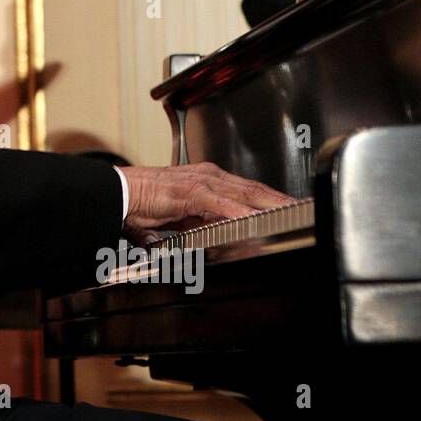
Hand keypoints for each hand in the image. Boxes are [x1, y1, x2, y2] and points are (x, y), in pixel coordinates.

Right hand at [120, 161, 294, 245]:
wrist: (115, 193)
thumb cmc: (138, 203)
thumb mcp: (175, 218)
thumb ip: (192, 228)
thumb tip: (203, 243)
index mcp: (206, 180)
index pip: (248, 190)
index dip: (272, 199)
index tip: (291, 208)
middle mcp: (208, 177)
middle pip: (254, 189)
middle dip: (281, 200)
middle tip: (305, 210)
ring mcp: (201, 183)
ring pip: (244, 194)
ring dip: (270, 205)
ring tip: (291, 214)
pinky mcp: (189, 193)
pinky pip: (221, 204)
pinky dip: (239, 213)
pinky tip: (254, 220)